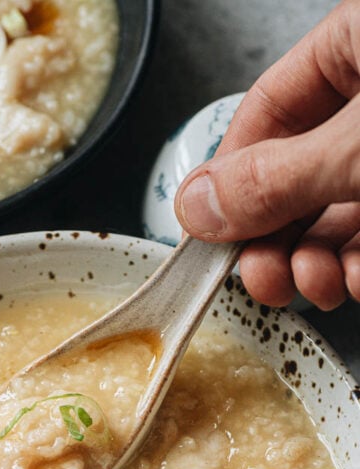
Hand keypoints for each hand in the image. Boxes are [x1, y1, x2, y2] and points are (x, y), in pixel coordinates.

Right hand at [174, 0, 359, 309]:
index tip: (211, 234)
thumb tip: (199, 207)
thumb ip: (279, 178)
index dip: (233, 178)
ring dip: (316, 263)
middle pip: (298, 172)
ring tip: (314, 284)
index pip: (269, 109)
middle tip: (261, 277)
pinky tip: (356, 281)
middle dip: (276, 237)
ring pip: (338, 212)